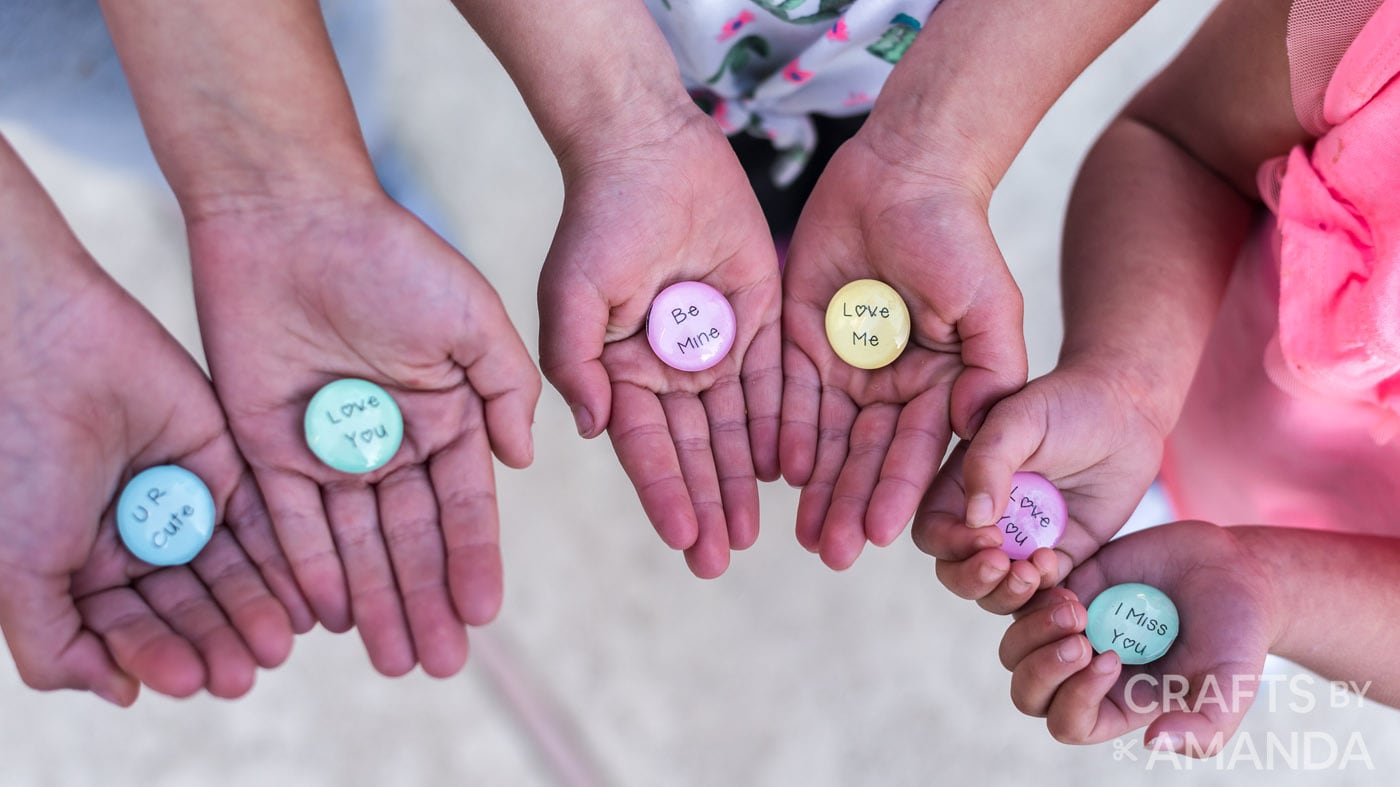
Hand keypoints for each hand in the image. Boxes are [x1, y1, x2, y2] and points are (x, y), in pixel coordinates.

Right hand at [0, 258, 303, 703]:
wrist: (38, 351)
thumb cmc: (13, 460)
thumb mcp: (17, 571)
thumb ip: (57, 644)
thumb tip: (119, 691)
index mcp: (78, 567)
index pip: (132, 628)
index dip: (161, 656)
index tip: (190, 681)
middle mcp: (133, 538)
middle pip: (189, 605)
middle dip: (217, 640)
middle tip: (247, 672)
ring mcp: (180, 498)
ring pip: (229, 569)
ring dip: (254, 610)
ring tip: (277, 644)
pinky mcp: (223, 458)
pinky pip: (261, 519)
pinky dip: (281, 560)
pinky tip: (301, 595)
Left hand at [187, 191, 540, 676]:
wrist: (291, 216)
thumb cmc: (394, 257)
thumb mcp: (473, 318)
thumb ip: (508, 389)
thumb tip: (520, 463)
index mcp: (446, 419)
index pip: (463, 507)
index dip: (473, 561)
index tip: (483, 612)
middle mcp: (391, 444)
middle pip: (410, 540)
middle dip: (425, 601)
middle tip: (439, 661)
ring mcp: (329, 450)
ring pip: (355, 543)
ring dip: (375, 601)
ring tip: (394, 658)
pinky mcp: (268, 447)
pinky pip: (288, 521)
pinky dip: (307, 567)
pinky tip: (329, 614)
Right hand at [538, 105, 781, 578]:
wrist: (651, 150)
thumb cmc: (599, 221)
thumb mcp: (571, 296)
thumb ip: (575, 365)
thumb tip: (591, 430)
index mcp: (619, 372)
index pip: (643, 448)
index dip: (663, 494)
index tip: (682, 540)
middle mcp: (668, 371)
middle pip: (692, 451)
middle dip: (706, 505)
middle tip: (720, 560)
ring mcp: (715, 348)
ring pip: (736, 429)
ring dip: (744, 482)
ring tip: (754, 534)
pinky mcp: (758, 322)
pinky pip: (776, 384)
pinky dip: (783, 427)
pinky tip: (792, 471)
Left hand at [780, 134, 1026, 568]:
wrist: (903, 174)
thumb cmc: (957, 238)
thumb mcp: (989, 308)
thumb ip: (990, 373)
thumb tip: (980, 433)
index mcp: (937, 388)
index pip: (916, 451)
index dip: (901, 492)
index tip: (887, 536)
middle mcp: (887, 387)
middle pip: (865, 457)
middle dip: (850, 505)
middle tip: (832, 553)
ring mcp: (842, 367)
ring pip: (825, 439)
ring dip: (816, 488)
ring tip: (806, 536)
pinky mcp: (798, 340)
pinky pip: (786, 396)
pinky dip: (783, 432)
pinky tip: (779, 471)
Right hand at [912, 361, 1167, 611]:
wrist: (1126, 411)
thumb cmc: (1066, 404)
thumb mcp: (1019, 421)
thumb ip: (989, 463)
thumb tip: (974, 520)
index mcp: (959, 486)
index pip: (933, 530)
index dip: (950, 542)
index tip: (988, 536)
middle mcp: (983, 520)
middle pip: (956, 570)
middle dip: (973, 578)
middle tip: (1003, 567)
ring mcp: (1020, 543)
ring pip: (995, 591)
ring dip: (1008, 593)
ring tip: (1035, 572)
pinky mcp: (1059, 558)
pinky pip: (1043, 593)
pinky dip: (1045, 594)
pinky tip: (1058, 568)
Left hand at [1000, 521, 1277, 754]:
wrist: (1236, 571)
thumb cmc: (1237, 634)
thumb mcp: (1231, 684)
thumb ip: (1205, 726)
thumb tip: (1156, 743)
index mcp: (1118, 705)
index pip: (1069, 723)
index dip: (1075, 699)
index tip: (1110, 659)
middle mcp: (1085, 673)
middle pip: (1029, 691)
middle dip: (1042, 667)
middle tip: (1081, 634)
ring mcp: (1071, 630)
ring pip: (1015, 646)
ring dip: (1033, 629)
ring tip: (1075, 605)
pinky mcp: (1067, 587)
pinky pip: (1022, 597)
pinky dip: (1030, 588)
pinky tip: (1057, 568)